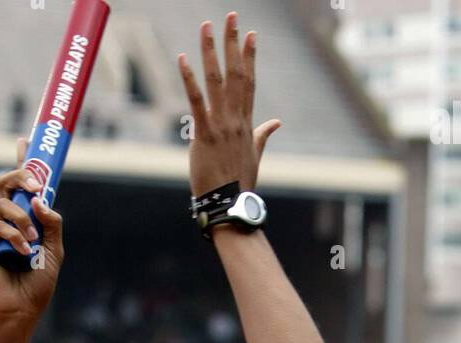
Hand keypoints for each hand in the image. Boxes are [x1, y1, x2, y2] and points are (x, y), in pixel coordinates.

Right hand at [0, 137, 64, 322]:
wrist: (21, 310)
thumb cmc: (37, 284)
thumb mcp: (55, 251)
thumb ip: (52, 224)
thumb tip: (41, 199)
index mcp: (26, 220)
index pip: (23, 186)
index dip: (23, 162)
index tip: (25, 140)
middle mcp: (8, 221)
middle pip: (6, 183)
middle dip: (20, 175)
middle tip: (34, 184)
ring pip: (3, 203)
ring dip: (22, 219)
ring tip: (32, 241)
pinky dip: (14, 237)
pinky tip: (23, 254)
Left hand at [178, 12, 280, 197]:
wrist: (230, 206)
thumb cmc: (240, 184)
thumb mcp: (255, 156)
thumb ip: (263, 135)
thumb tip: (277, 122)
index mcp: (247, 123)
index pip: (249, 83)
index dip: (250, 57)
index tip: (251, 34)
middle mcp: (235, 119)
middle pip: (236, 73)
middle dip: (233, 43)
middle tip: (231, 16)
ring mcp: (221, 125)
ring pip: (216, 81)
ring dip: (211, 51)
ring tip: (207, 26)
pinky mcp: (204, 134)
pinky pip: (196, 101)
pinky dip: (189, 79)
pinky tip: (183, 58)